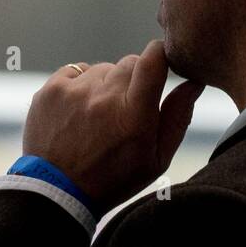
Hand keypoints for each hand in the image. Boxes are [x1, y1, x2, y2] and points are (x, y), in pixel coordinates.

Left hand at [22, 40, 203, 215]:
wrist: (58, 192)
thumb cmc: (113, 178)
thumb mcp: (156, 159)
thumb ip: (178, 117)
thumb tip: (194, 82)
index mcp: (134, 114)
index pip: (153, 59)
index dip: (160, 54)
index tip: (162, 64)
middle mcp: (104, 97)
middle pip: (130, 62)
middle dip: (133, 80)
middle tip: (126, 110)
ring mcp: (74, 91)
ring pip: (104, 68)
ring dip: (106, 85)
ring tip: (99, 118)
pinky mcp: (52, 89)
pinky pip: (77, 71)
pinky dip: (82, 86)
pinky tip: (80, 113)